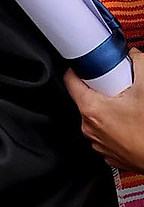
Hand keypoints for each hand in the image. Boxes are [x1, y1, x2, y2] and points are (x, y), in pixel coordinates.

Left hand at [64, 49, 143, 171]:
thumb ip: (139, 65)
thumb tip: (134, 55)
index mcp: (91, 109)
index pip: (70, 79)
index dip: (78, 68)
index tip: (86, 64)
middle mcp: (88, 126)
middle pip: (86, 97)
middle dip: (101, 89)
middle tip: (119, 87)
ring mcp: (97, 140)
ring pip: (96, 115)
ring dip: (109, 108)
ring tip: (128, 107)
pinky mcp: (107, 151)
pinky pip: (105, 131)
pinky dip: (114, 125)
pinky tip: (130, 122)